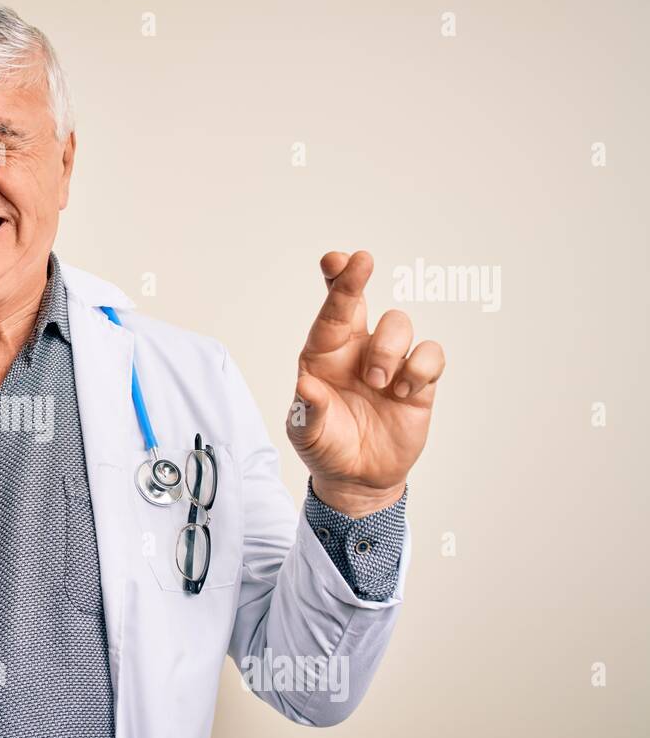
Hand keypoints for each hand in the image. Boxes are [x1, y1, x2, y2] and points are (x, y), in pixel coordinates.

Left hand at [286, 250, 444, 516]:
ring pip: (399, 324)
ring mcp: (389, 362)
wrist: (358, 478)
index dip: (334, 283)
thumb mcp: (306, 434)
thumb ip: (307, 410)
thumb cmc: (326, 447)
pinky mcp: (419, 381)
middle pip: (360, 301)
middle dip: (358, 278)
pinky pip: (430, 354)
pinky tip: (404, 394)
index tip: (336, 259)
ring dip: (389, 349)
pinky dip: (420, 369)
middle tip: (362, 262)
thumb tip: (307, 386)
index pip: (328, 313)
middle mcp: (355, 350)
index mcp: (323, 356)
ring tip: (377, 382)